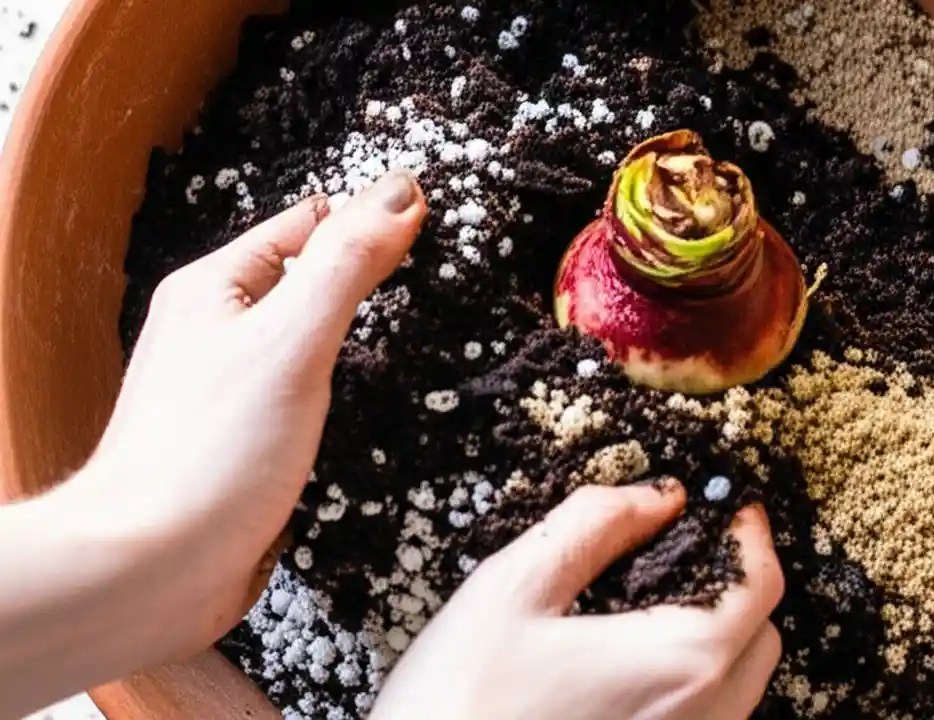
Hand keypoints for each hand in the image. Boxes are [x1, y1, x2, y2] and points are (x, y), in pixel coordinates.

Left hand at [81, 173, 426, 655]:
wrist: (152, 568)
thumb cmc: (212, 450)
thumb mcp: (292, 340)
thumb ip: (347, 265)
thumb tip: (401, 192)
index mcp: (212, 288)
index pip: (305, 226)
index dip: (367, 219)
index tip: (432, 219)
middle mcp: (215, 332)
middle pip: (306, 282)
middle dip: (365, 276)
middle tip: (433, 274)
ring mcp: (229, 391)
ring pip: (307, 344)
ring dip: (355, 341)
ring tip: (414, 334)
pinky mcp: (245, 445)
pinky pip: (303, 399)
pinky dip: (340, 395)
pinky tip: (371, 406)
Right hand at [374, 483, 784, 719]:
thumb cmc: (457, 702)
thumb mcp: (513, 588)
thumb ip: (592, 526)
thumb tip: (657, 496)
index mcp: (678, 662)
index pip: (761, 583)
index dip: (749, 534)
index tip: (727, 506)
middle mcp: (703, 718)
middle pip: (760, 636)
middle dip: (737, 585)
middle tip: (683, 550)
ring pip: (738, 685)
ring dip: (717, 635)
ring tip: (649, 604)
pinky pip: (707, 718)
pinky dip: (693, 680)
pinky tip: (628, 663)